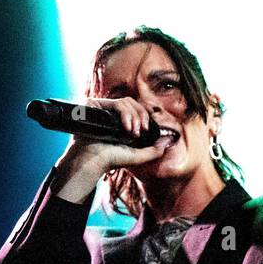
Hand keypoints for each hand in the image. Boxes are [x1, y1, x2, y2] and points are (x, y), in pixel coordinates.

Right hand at [52, 96, 171, 202]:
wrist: (93, 161)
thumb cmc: (111, 160)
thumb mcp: (138, 156)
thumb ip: (155, 149)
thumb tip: (169, 139)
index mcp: (121, 121)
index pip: (137, 107)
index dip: (146, 112)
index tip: (150, 124)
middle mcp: (111, 113)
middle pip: (134, 103)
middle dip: (142, 117)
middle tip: (140, 132)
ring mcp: (103, 108)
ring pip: (127, 102)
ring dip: (135, 117)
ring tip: (132, 133)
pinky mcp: (94, 105)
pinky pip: (117, 103)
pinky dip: (126, 114)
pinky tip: (126, 128)